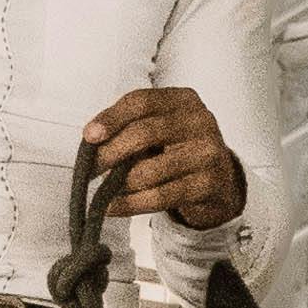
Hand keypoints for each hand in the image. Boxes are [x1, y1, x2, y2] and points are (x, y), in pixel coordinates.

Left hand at [87, 83, 245, 231]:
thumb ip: (128, 128)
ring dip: (119, 184)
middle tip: (90, 169)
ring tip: (103, 191)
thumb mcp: (158, 129)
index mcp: (183, 99)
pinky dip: (129, 205)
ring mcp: (207, 152)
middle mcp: (200, 120)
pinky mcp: (208, 184)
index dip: (111, 118)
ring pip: (148, 171)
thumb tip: (91, 141)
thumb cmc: (177, 149)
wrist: (219, 181)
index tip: (88, 136)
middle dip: (110, 153)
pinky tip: (112, 208)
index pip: (140, 101)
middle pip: (143, 133)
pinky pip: (159, 197)